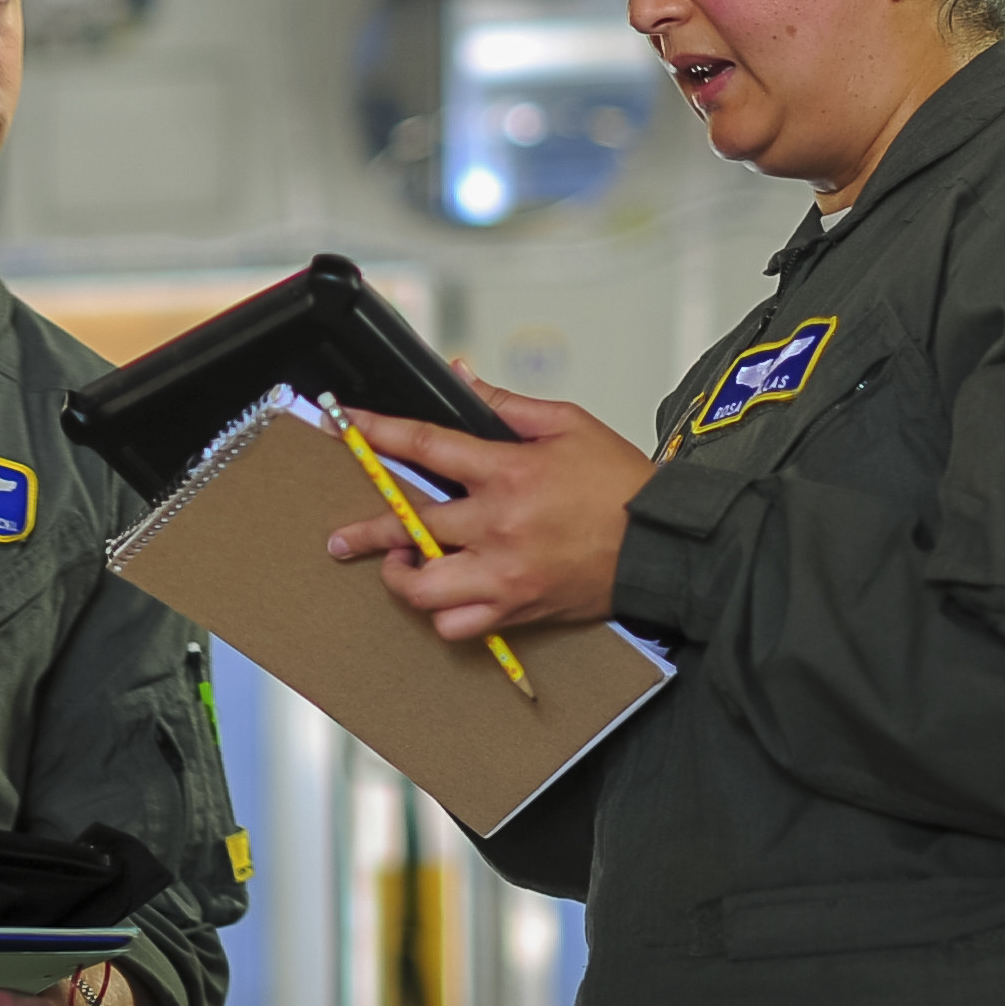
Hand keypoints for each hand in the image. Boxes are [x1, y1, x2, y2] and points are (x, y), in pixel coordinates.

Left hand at [323, 376, 653, 642]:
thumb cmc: (620, 486)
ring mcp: (505, 574)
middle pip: (408, 528)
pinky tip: (442, 599)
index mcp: (509, 473)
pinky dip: (442, 616)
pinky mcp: (518, 609)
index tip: (345, 425)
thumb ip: (503, 405)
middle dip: (364, 531)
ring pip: (425, 590)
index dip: (377, 433)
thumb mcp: (567, 424)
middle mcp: (499, 527)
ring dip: (401, 578)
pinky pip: (460, 627)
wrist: (663, 545)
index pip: (426, 445)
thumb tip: (461, 378)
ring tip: (398, 566)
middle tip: (341, 537)